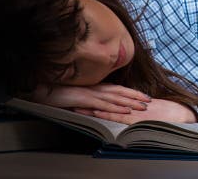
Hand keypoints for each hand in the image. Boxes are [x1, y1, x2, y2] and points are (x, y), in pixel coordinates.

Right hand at [30, 83, 150, 113]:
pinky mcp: (87, 100)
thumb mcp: (80, 94)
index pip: (119, 88)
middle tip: (150, 100)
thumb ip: (91, 98)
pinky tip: (125, 111)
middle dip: (136, 96)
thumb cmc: (62, 91)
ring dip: (131, 102)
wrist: (47, 88)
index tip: (144, 95)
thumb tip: (100, 104)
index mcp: (97, 86)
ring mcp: (93, 93)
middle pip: (122, 92)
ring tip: (143, 106)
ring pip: (117, 98)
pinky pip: (105, 105)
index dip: (132, 92)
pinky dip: (116, 108)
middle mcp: (98, 88)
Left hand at [74, 98, 197, 124]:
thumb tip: (133, 107)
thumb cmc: (172, 114)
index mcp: (134, 103)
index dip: (99, 95)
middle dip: (91, 100)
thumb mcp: (153, 109)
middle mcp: (132, 105)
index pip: (114, 97)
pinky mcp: (138, 119)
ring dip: (94, 107)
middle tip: (75, 97)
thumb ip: (141, 107)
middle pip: (108, 101)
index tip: (85, 93)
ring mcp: (134, 111)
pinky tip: (96, 114)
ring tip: (78, 106)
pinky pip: (120, 116)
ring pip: (110, 107)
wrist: (184, 115)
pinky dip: (108, 115)